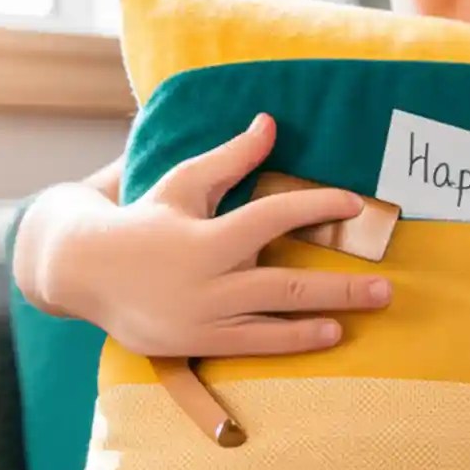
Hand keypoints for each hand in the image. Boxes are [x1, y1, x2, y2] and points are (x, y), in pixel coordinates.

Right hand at [38, 112, 391, 356]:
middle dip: (341, 287)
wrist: (83, 270)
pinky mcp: (197, 343)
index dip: (315, 206)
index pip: (272, 217)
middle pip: (286, 284)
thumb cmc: (145, 220)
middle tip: (386, 287)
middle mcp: (207, 283)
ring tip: (364, 312)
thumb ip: (231, 159)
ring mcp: (203, 319)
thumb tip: (270, 122)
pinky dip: (292, 342)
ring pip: (275, 321)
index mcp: (206, 238)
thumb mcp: (183, 184)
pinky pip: (254, 346)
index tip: (354, 202)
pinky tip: (329, 335)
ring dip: (324, 316)